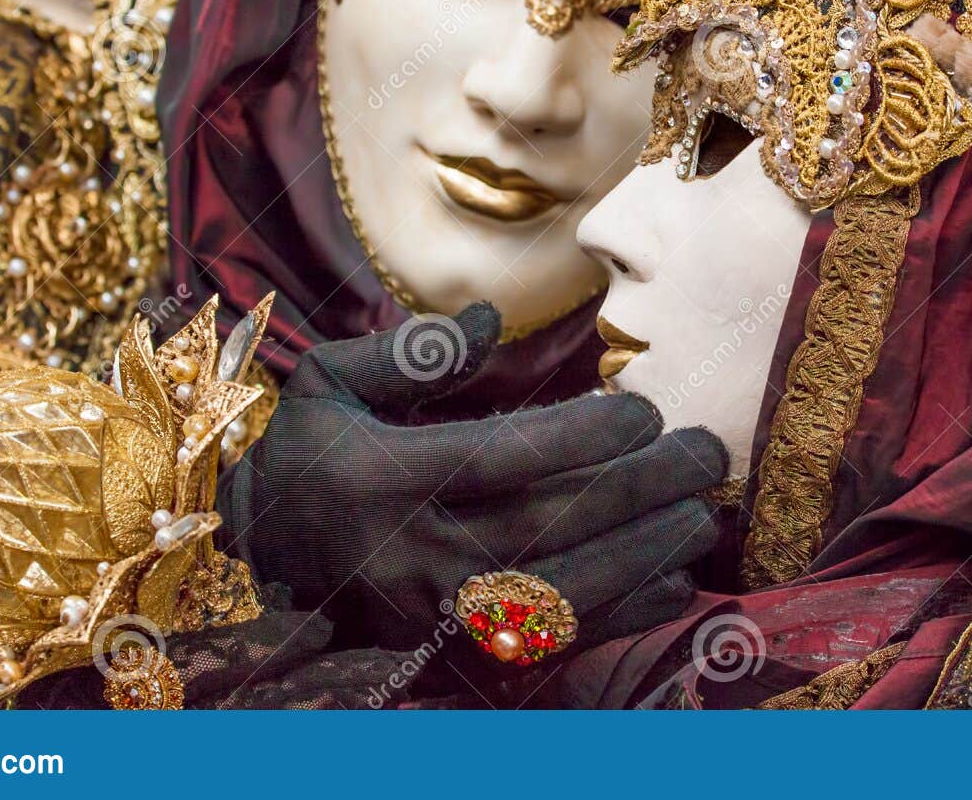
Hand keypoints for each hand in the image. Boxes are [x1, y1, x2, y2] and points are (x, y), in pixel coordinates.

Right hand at [216, 303, 725, 649]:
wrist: (267, 555)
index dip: (583, 436)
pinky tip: (675, 579)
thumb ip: (410, 351)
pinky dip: (623, 615)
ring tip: (702, 514)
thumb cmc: (313, 452)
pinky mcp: (456, 653)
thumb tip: (488, 319)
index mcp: (379, 479)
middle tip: (705, 452)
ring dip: (646, 556)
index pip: (500, 458)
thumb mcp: (330, 380)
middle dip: (640, 490)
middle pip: (549, 526)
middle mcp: (411, 556)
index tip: (646, 408)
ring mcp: (436, 615)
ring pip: (562, 595)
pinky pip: (555, 644)